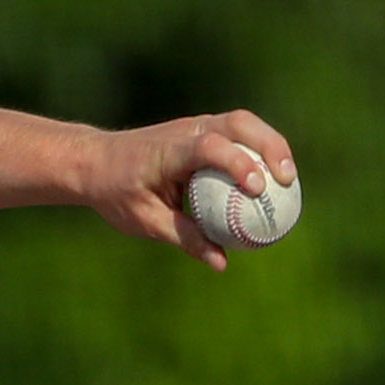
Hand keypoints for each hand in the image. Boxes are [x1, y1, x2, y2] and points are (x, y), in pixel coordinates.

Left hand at [82, 110, 295, 270]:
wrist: (95, 161)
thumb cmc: (116, 192)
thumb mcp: (145, 221)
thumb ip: (185, 238)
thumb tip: (221, 262)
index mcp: (169, 151)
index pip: (210, 147)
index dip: (238, 163)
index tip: (259, 189)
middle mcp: (186, 130)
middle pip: (239, 123)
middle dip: (270, 147)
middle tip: (287, 181)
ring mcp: (195, 125)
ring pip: (243, 122)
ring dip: (271, 144)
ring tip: (288, 178)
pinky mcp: (202, 129)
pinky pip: (237, 133)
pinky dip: (258, 149)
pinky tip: (272, 177)